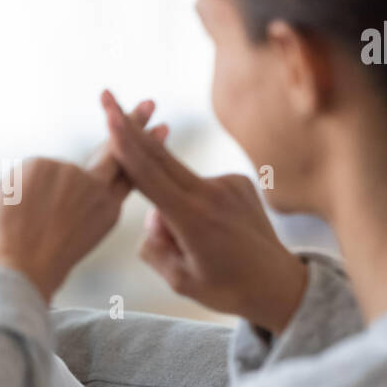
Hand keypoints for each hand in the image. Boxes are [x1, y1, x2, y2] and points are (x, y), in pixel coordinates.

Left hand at [0, 106, 166, 301]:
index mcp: (107, 212)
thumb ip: (77, 210)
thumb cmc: (35, 271)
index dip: (141, 150)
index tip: (158, 128)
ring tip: (22, 224)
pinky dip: (14, 191)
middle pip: (115, 151)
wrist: (18, 275)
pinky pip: (24, 174)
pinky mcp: (42, 164)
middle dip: (133, 124)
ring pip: (48, 173)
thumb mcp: (71, 241)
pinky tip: (13, 214)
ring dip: (32, 193)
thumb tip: (67, 186)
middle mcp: (97, 189)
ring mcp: (71, 173)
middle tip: (148, 103)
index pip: (128, 173)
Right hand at [100, 90, 307, 333]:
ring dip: (169, 201)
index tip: (109, 118)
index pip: (150, 176)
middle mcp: (212, 194)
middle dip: (129, 128)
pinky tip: (214, 232)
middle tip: (106, 97)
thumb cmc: (227, 289)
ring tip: (198, 245)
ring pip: (177, 181)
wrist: (280, 286)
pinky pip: (198, 187)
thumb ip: (154, 246)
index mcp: (193, 219)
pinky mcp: (240, 182)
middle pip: (159, 155)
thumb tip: (152, 216)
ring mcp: (229, 184)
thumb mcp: (179, 280)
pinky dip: (192, 203)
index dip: (125, 145)